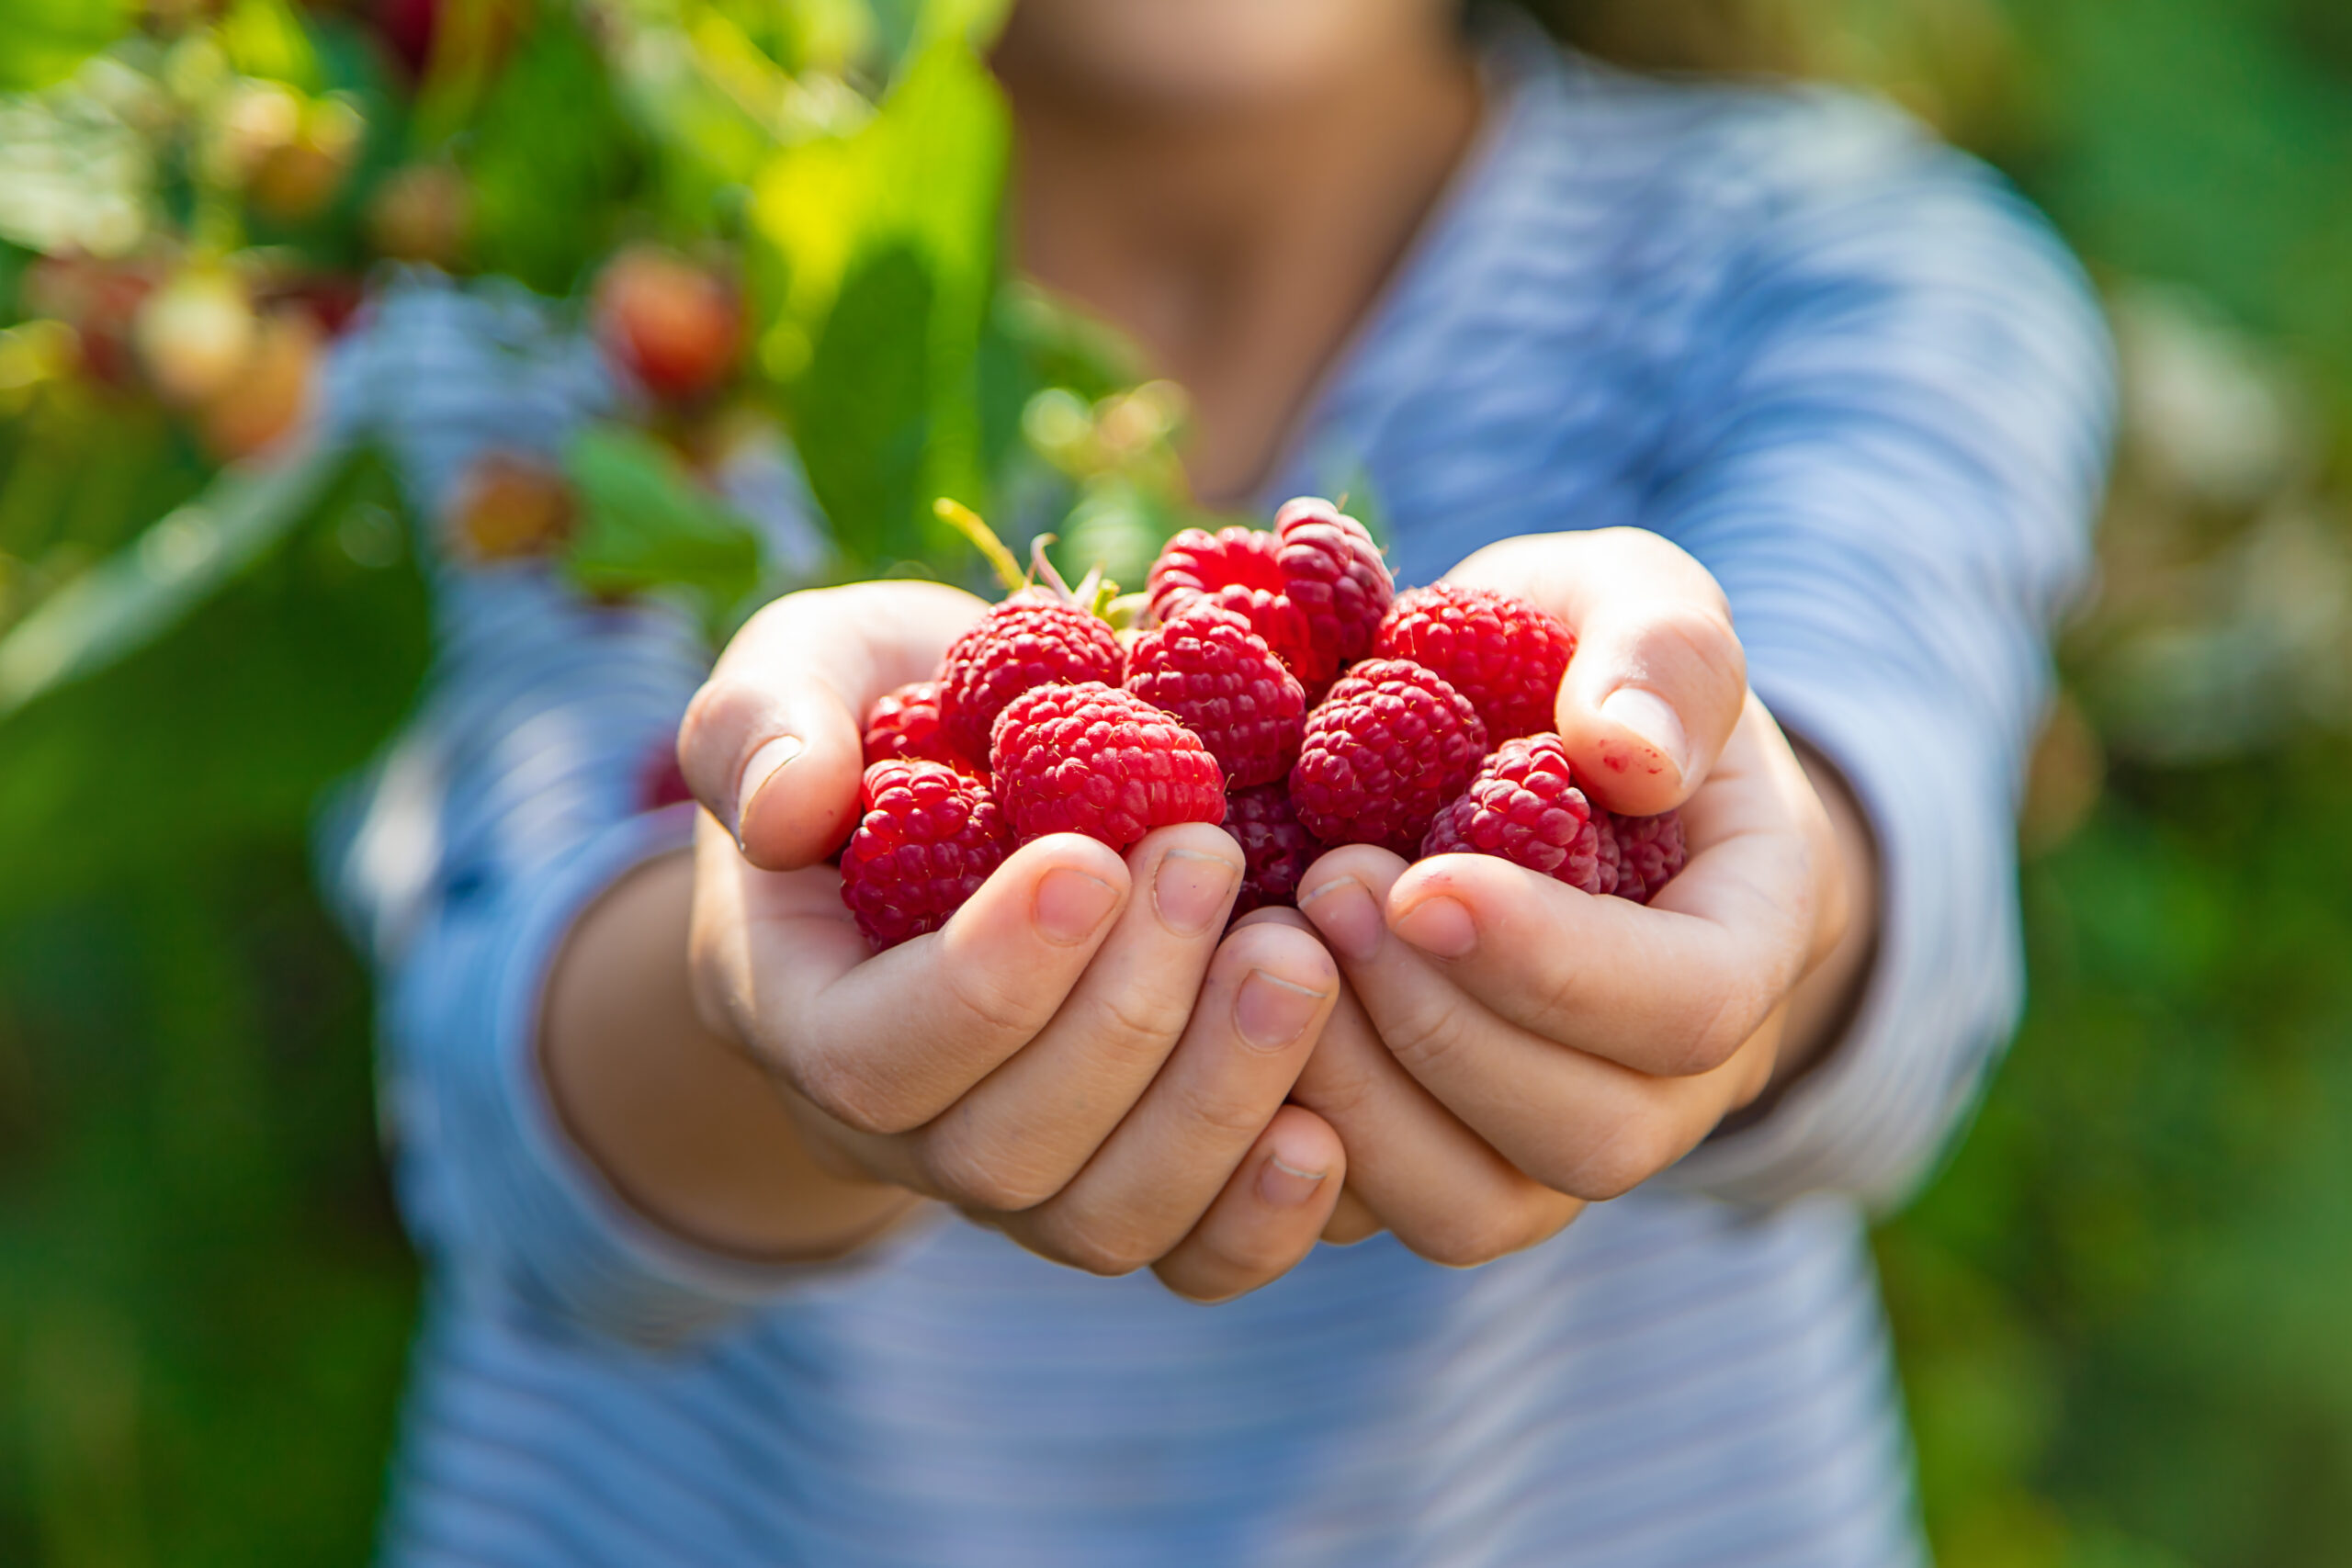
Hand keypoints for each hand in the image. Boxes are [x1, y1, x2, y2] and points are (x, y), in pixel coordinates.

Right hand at [678, 582, 1348, 1299]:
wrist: (982, 791)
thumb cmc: (887, 723)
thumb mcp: (805, 674)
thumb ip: (766, 725)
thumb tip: (785, 810)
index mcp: (810, 1014)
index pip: (876, 1055)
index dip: (988, 980)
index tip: (1089, 855)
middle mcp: (915, 1131)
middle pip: (1007, 1152)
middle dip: (1124, 1017)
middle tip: (1209, 858)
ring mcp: (1034, 1178)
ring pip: (1110, 1219)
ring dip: (1215, 1100)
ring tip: (1299, 958)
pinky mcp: (1144, 1184)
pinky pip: (1197, 1258)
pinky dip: (1267, 1216)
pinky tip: (1333, 1123)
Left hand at [1287, 529, 1868, 1263]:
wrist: (1511, 748)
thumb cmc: (1580, 669)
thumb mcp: (1634, 606)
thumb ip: (1658, 652)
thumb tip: (1629, 752)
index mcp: (1739, 938)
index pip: (1690, 1009)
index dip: (1557, 967)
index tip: (1424, 880)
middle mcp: (1662, 1077)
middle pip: (1588, 1135)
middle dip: (1441, 1029)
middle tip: (1325, 890)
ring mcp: (1541, 1139)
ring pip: (1471, 1207)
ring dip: (1357, 1098)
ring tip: (1268, 951)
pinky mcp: (1428, 1163)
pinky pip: (1366, 1216)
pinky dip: (1282, 1138)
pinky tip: (1217, 1018)